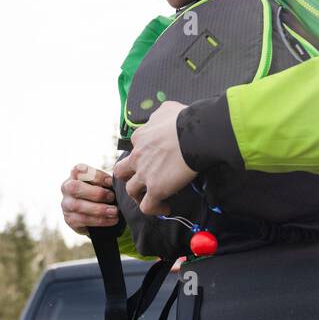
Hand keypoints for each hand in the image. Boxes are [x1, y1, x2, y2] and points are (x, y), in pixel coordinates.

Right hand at [60, 163, 119, 234]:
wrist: (95, 215)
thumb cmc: (100, 194)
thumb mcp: (103, 184)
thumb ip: (106, 182)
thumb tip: (116, 183)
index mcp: (74, 175)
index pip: (79, 170)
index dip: (96, 176)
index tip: (111, 183)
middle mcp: (66, 188)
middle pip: (74, 187)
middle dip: (96, 193)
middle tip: (112, 197)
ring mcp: (66, 204)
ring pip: (78, 206)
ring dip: (99, 209)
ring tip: (115, 211)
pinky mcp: (69, 219)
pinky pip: (83, 220)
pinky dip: (100, 220)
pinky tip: (112, 220)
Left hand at [112, 101, 197, 215]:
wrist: (196, 135)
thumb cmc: (186, 120)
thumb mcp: (167, 110)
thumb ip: (160, 115)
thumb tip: (162, 118)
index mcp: (139, 137)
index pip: (135, 148)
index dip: (144, 154)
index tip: (158, 159)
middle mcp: (137, 156)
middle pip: (122, 171)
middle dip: (130, 176)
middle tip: (144, 180)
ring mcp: (144, 174)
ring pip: (131, 190)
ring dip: (140, 195)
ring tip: (154, 198)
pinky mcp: (155, 189)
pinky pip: (147, 206)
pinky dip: (154, 209)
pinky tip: (165, 208)